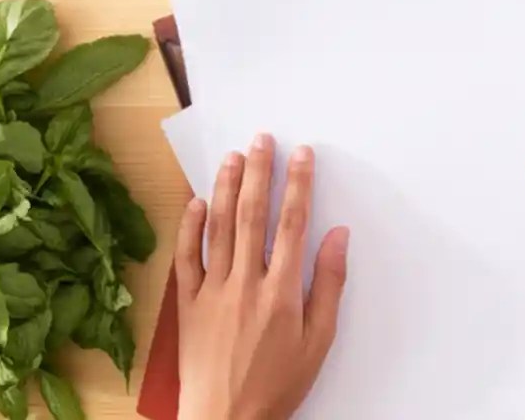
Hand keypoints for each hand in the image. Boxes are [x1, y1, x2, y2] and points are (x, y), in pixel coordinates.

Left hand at [176, 134, 350, 419]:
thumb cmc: (278, 385)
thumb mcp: (319, 340)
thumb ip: (328, 284)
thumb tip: (338, 236)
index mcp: (282, 292)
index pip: (292, 224)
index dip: (298, 184)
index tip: (302, 155)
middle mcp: (246, 284)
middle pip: (253, 215)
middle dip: (260, 173)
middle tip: (263, 139)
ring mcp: (213, 292)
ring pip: (219, 227)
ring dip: (226, 188)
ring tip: (233, 157)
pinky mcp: (188, 305)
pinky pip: (187, 258)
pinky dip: (190, 227)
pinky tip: (197, 202)